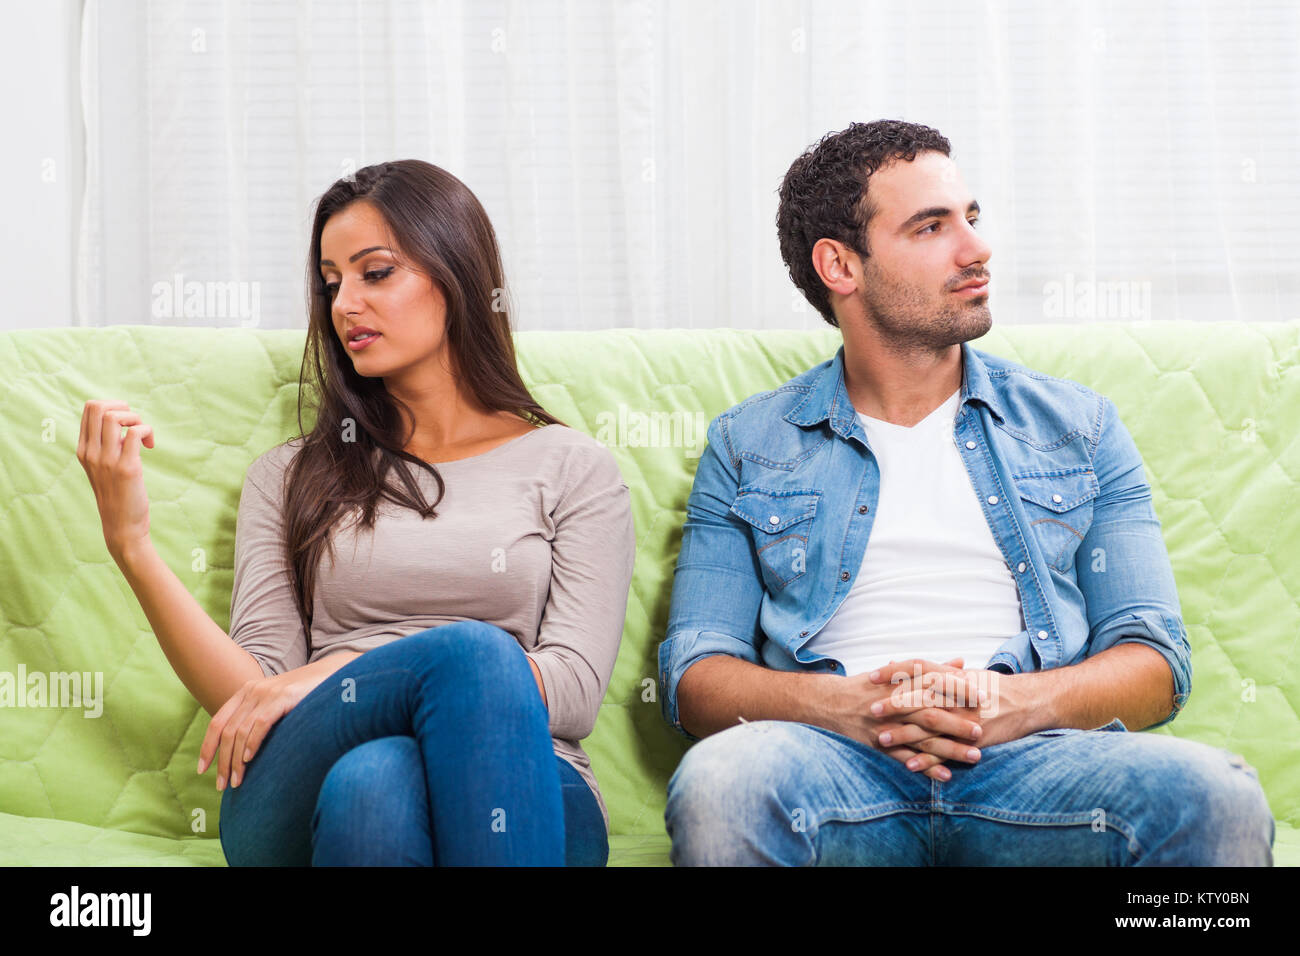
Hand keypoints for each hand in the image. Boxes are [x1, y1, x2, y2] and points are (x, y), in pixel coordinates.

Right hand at [76, 399, 154, 562]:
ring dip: (136, 418)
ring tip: (144, 436)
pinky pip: (136, 433)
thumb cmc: (118, 495)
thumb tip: (123, 424)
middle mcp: (91, 453)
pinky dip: (147, 430)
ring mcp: (107, 460)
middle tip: (135, 425)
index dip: (113, 406)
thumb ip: (106, 446)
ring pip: (115, 417)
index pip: (89, 409)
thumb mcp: (104, 468)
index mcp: (83, 450)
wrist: (122, 527)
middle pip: (98, 406)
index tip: (126, 424)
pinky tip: (151, 445)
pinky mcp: (127, 468)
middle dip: (123, 407)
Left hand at [197, 669, 324, 790]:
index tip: (202, 770)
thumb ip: (258, 719)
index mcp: (246, 692)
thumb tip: (243, 752)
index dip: (207, 747)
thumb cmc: (305, 696)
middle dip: (221, 761)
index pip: (217, 722)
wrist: (333, 674)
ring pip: (240, 731)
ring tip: (237, 781)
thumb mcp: (276, 705)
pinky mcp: (283, 697)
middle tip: (221, 785)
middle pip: (226, 731)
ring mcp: (267, 693)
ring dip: (235, 760)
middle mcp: (252, 691)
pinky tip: (249, 759)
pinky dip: (251, 743)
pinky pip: (260, 724)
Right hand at [819, 657, 986, 781]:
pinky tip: (947, 776)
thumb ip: (930, 670)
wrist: (832, 702)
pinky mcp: (880, 744)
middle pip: (930, 712)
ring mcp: (887, 725)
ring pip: (922, 738)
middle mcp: (894, 704)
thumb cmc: (869, 685)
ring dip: (950, 748)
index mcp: (900, 683)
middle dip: (957, 722)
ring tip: (975, 755)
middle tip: (981, 730)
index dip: (958, 689)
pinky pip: (906, 758)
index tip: (983, 696)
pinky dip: (926, 768)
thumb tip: (961, 662)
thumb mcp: (896, 673)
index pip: (933, 683)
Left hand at [869, 665, 1042, 776]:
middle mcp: (959, 695)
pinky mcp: (975, 741)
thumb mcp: (966, 674)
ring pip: (931, 726)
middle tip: (870, 708)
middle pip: (921, 697)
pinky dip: (928, 759)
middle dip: (894, 704)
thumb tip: (903, 664)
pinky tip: (908, 764)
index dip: (894, 671)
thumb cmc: (994, 687)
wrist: (1030, 702)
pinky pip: (947, 751)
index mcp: (954, 676)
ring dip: (904, 734)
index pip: (918, 668)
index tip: (871, 675)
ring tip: (880, 738)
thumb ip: (935, 672)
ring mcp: (967, 718)